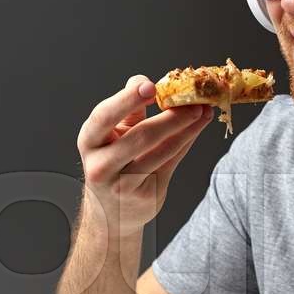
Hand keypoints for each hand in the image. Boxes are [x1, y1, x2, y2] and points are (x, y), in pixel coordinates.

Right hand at [77, 75, 212, 238]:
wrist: (112, 210)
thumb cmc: (113, 162)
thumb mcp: (113, 134)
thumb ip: (128, 108)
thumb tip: (143, 82)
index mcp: (90, 141)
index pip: (104, 117)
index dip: (127, 99)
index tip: (151, 86)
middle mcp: (101, 165)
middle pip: (140, 137)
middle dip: (171, 117)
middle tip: (193, 102)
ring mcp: (123, 185)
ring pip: (162, 151)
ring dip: (187, 128)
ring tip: (203, 111)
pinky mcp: (146, 195)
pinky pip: (172, 162)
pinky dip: (187, 141)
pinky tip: (198, 127)